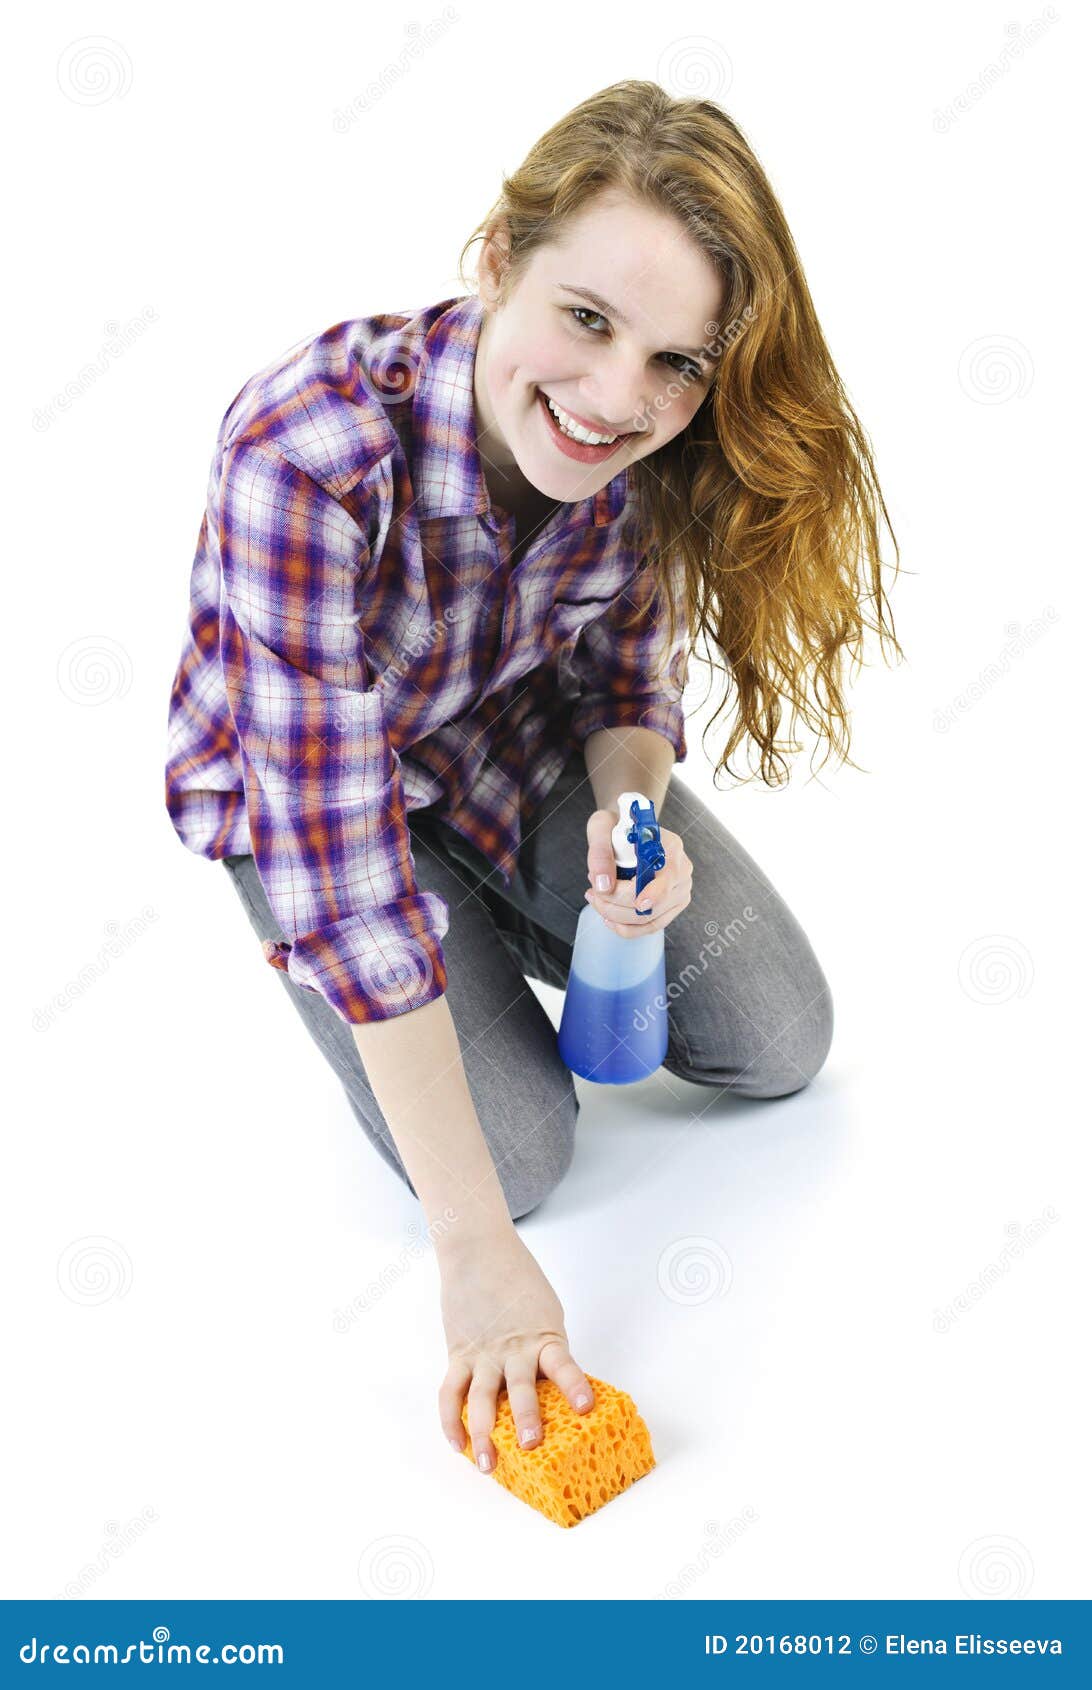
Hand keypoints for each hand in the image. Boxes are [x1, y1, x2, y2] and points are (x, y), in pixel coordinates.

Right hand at [437, 1225, 593, 1471]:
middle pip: (520, 1388)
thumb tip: (555, 1391)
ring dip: (483, 1432)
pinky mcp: (459, 1354)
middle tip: (530, 1444)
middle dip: (526, 1417)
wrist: (479, 1251)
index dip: (574, 1386)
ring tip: (488, 1464)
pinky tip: (458, 1445)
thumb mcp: (546, 1312)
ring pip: (481, 1399)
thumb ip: (548, 1350)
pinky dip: (451, 1420)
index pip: (562, 1365)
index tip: (586, 1407)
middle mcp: (514, 1350)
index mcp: (544, 1337)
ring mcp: (483, 1354)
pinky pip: (451, 1392)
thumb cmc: (520, 1282)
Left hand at [584, 807, 692, 936]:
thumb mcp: (602, 826)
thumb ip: (600, 851)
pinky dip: (626, 927)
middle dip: (614, 904)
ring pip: (648, 919)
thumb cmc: (617, 826)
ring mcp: (680, 891)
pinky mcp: (672, 906)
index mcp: (671, 847)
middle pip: (652, 904)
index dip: (643, 894)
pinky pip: (650, 927)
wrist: (629, 830)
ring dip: (616, 916)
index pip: (663, 879)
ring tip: (596, 900)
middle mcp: (682, 871)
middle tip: (592, 891)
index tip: (615, 896)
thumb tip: (604, 885)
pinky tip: (608, 918)